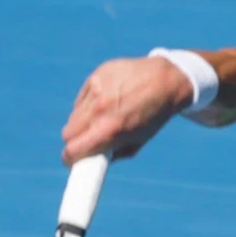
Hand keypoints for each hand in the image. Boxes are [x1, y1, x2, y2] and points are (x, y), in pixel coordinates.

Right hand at [60, 55, 194, 164]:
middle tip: (86, 141)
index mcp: (111, 131)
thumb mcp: (138, 140)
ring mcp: (96, 91)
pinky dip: (88, 104)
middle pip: (68, 133)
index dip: (70, 158)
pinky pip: (81, 98)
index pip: (72, 150)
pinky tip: (104, 102)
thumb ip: (114, 153)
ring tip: (101, 119)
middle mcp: (100, 110)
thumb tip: (94, 160)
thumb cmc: (154, 115)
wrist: (167, 81)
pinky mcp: (96, 76)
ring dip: (82, 122)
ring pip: (73, 116)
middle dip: (76, 140)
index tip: (72, 160)